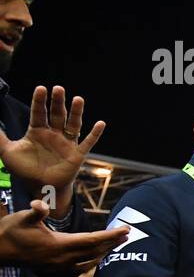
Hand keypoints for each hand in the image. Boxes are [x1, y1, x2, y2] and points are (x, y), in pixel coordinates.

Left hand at [0, 86, 105, 207]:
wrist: (40, 188)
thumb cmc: (25, 170)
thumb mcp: (7, 152)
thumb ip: (0, 137)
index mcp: (37, 131)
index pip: (38, 112)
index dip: (39, 101)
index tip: (41, 88)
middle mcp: (53, 134)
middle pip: (57, 114)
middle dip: (58, 102)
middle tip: (58, 88)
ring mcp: (66, 143)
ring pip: (73, 124)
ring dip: (76, 112)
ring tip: (78, 99)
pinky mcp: (77, 154)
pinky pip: (87, 143)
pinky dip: (95, 134)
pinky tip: (101, 123)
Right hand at [0, 199, 128, 271]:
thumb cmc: (11, 232)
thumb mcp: (23, 218)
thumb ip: (36, 212)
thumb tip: (40, 204)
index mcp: (59, 245)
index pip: (92, 240)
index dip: (111, 235)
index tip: (125, 229)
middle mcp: (62, 259)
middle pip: (95, 252)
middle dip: (112, 243)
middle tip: (127, 235)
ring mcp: (58, 269)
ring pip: (88, 263)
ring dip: (103, 254)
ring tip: (115, 245)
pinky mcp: (53, 273)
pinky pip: (78, 271)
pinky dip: (90, 264)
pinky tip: (95, 260)